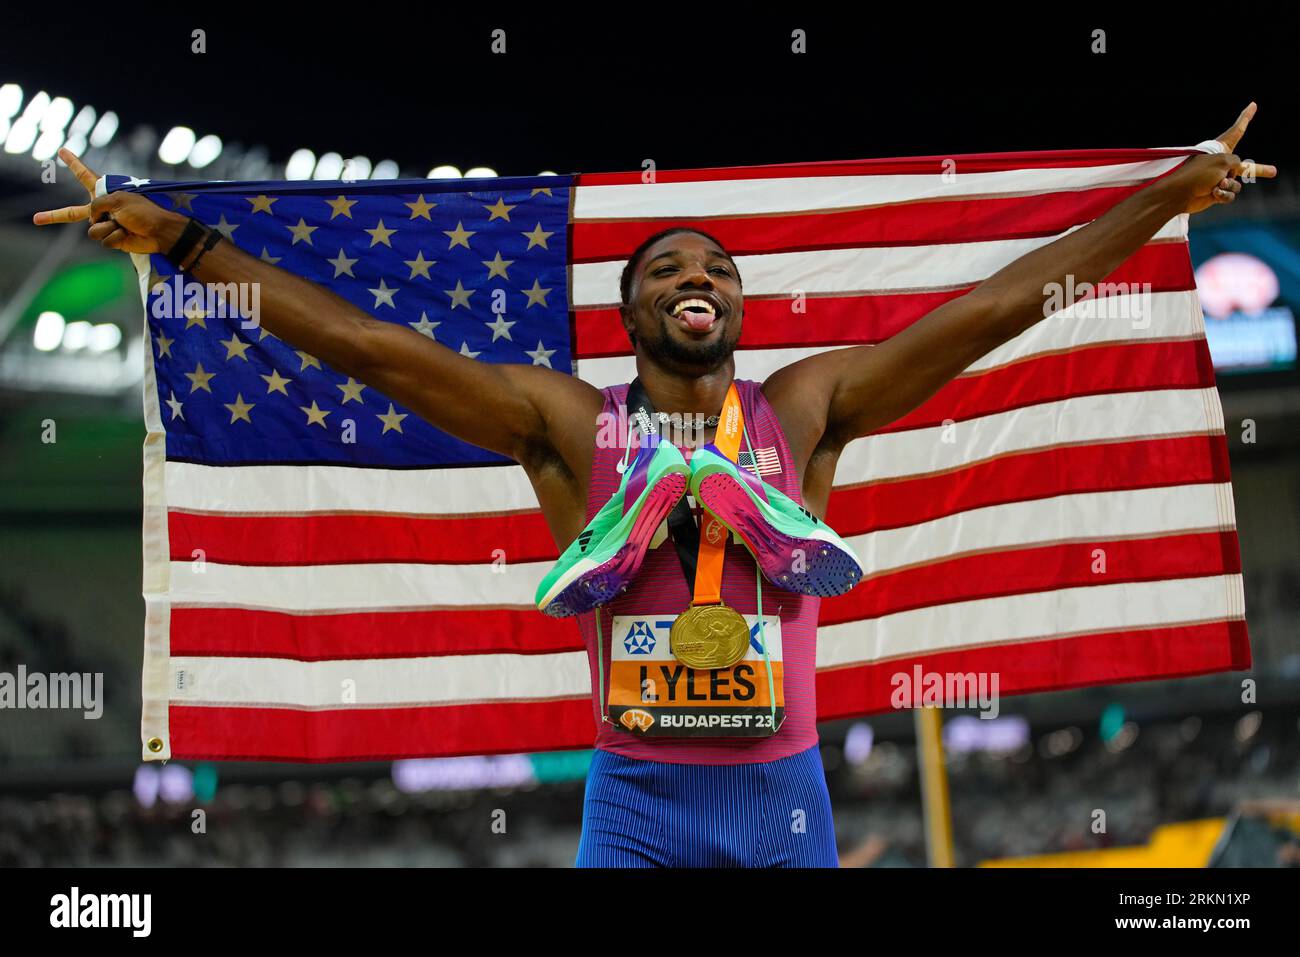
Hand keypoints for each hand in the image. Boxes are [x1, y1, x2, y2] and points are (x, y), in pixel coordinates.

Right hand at [31, 147, 184, 252]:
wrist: (159, 233)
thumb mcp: (117, 200)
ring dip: (110, 227)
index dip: (73, 163)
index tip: (62, 150)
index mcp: (104, 193)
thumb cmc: (143, 212)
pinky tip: (127, 235)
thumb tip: (91, 222)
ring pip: (92, 228)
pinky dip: (116, 238)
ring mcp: (105, 225)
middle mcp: (101, 209)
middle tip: (36, 219)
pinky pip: (102, 239)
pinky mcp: (110, 240)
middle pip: (71, 212)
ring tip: (124, 225)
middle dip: (53, 216)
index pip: (84, 175)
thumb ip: (96, 206)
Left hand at [1170, 103, 1276, 215]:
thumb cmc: (1199, 174)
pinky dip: (1224, 195)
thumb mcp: (1223, 161)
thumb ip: (1236, 163)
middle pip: (1245, 166)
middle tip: (1274, 172)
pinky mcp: (1216, 194)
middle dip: (1260, 170)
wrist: (1180, 194)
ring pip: (1237, 184)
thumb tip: (1232, 178)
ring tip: (1217, 185)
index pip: (1236, 131)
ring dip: (1229, 185)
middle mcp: (1222, 164)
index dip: (1245, 118)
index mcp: (1221, 150)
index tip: (1252, 105)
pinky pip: (1230, 195)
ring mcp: (1219, 179)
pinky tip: (1214, 194)